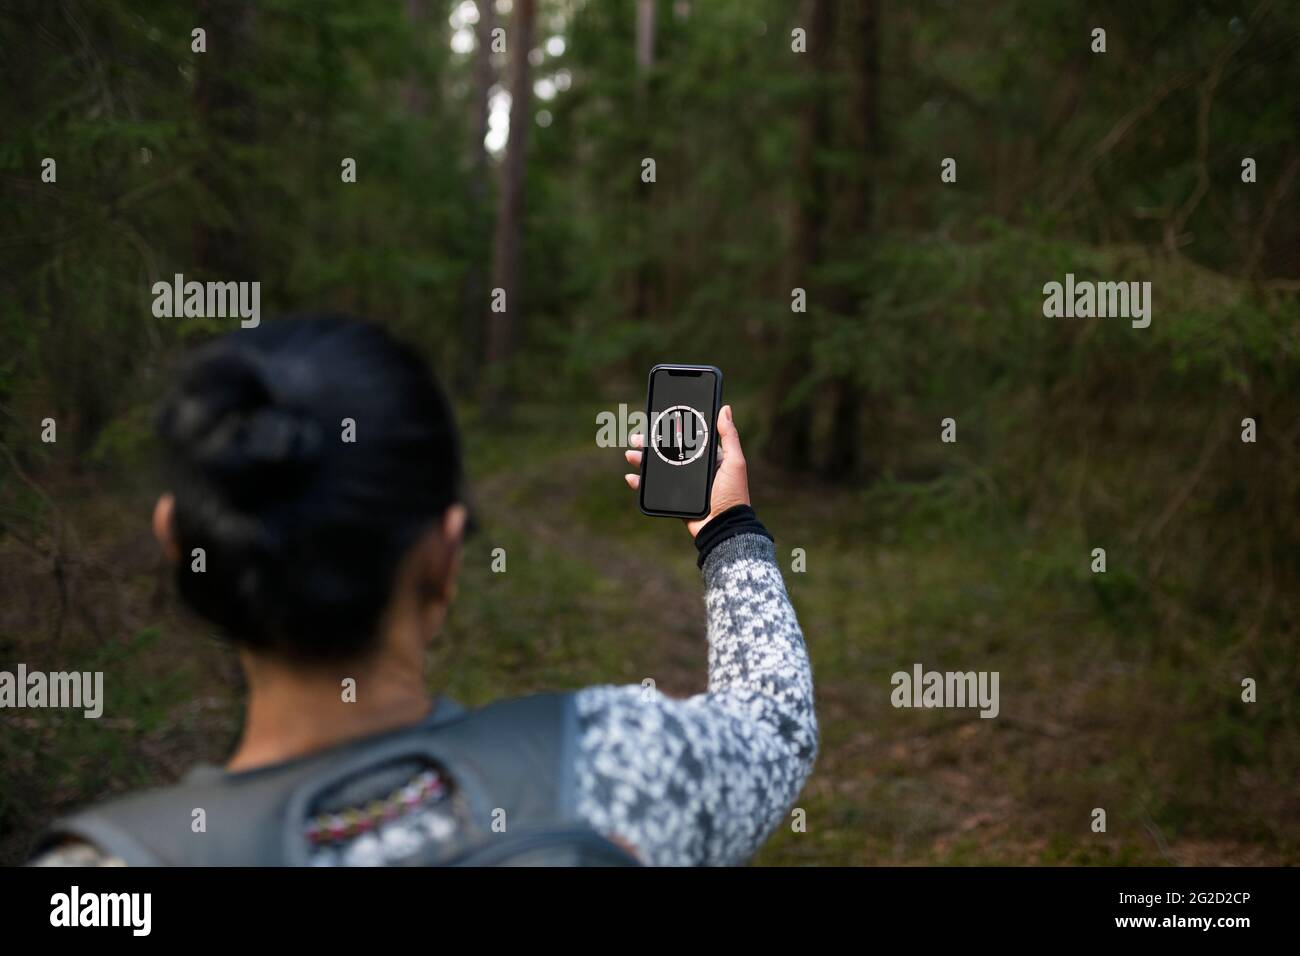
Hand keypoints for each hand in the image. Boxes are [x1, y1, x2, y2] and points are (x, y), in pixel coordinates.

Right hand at [623, 404, 751, 537]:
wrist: (723, 526)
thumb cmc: (733, 494)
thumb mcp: (734, 461)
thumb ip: (729, 436)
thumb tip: (725, 409)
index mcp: (708, 458)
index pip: (685, 439)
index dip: (670, 431)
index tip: (656, 422)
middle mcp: (694, 470)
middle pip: (667, 452)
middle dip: (650, 444)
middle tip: (637, 438)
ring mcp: (682, 486)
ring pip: (657, 469)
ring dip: (642, 461)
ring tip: (631, 455)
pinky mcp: (674, 500)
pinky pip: (653, 489)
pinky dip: (640, 483)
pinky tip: (632, 478)